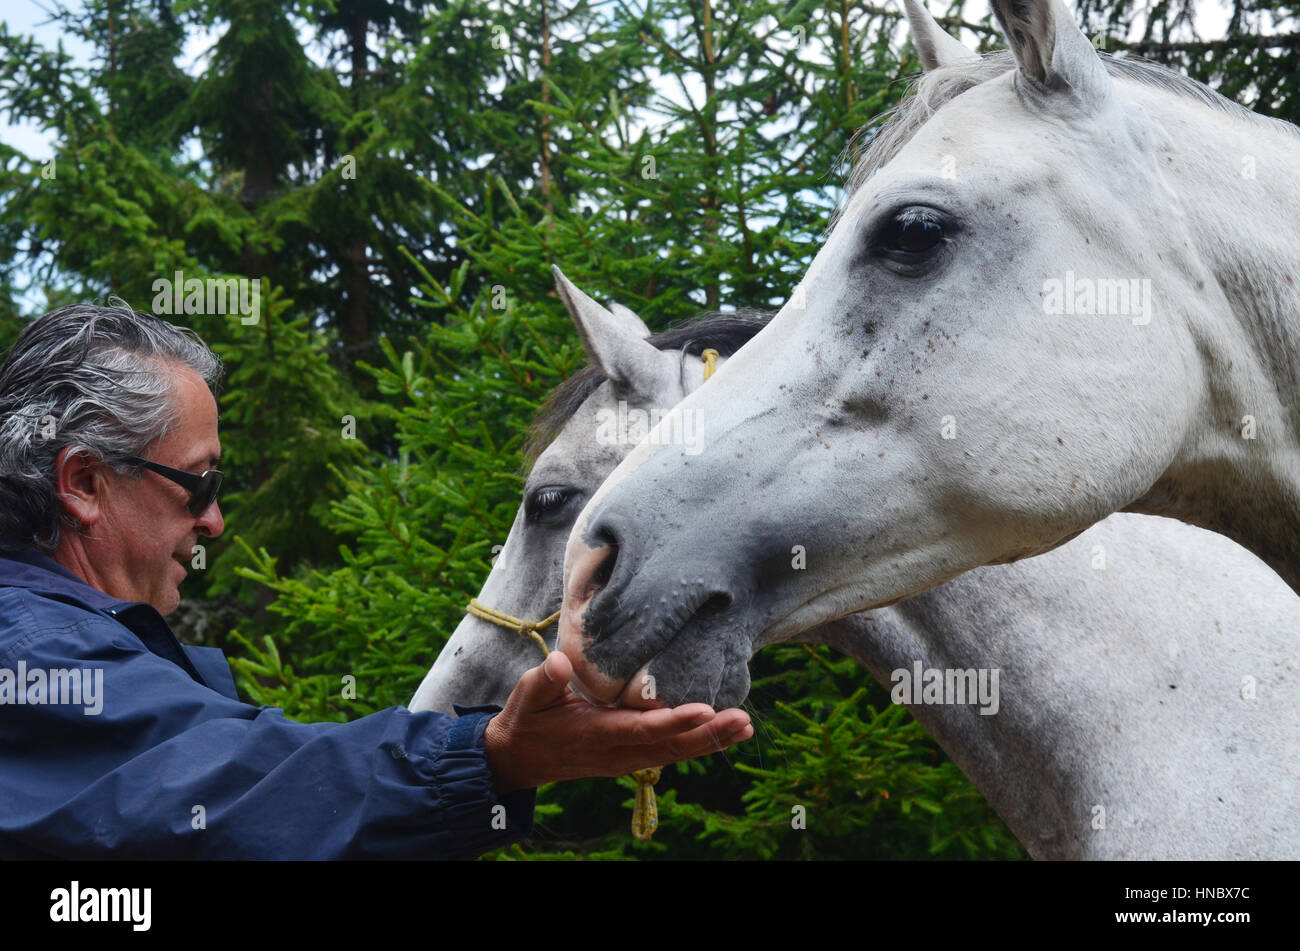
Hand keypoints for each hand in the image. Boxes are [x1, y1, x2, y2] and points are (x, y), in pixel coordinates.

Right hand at [483, 651, 752, 793]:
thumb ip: (544, 680)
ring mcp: (624, 760)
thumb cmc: (526, 720)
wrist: (517, 759)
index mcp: (594, 734)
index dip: (673, 721)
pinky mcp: (628, 758)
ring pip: (673, 753)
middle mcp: (615, 752)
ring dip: (710, 742)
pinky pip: (667, 753)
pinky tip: (723, 734)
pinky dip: (697, 745)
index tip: (705, 710)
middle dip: (707, 735)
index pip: (640, 729)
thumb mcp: (526, 697)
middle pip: (668, 747)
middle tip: (743, 721)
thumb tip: (559, 662)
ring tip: (745, 727)